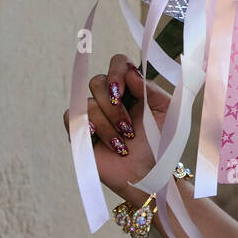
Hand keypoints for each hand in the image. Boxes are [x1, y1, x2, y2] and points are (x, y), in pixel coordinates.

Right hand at [62, 53, 171, 207]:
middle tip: (129, 127)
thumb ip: (150, 89)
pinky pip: (71, 116)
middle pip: (97, 81)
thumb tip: (130, 73)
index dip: (117, 71)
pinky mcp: (81, 132)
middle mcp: (111, 99)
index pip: (117, 63)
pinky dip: (88, 126)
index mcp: (132, 89)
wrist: (151, 174)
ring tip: (124, 142)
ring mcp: (94, 115)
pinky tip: (102, 140)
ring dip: (108, 125)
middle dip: (114, 106)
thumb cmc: (162, 143)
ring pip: (87, 103)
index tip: (123, 90)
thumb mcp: (166, 112)